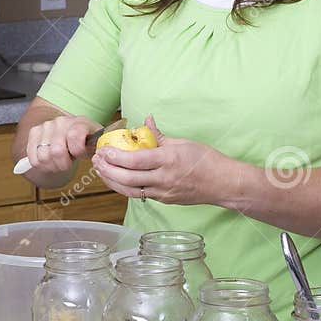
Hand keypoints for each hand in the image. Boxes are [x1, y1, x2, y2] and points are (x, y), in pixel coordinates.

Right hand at [25, 115, 102, 174]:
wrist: (71, 132)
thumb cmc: (85, 142)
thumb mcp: (96, 145)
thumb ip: (99, 149)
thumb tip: (99, 154)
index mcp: (80, 123)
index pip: (74, 136)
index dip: (77, 151)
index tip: (80, 154)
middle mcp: (61, 121)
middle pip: (56, 151)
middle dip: (63, 164)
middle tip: (67, 163)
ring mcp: (46, 126)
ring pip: (43, 157)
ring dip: (52, 165)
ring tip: (58, 161)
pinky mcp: (34, 132)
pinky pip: (33, 158)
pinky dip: (41, 165)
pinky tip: (49, 160)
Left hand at [91, 115, 233, 204]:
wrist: (223, 184)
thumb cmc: (206, 160)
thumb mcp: (183, 142)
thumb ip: (159, 135)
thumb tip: (146, 120)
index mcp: (168, 160)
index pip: (135, 160)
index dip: (115, 156)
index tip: (102, 150)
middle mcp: (164, 178)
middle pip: (128, 179)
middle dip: (108, 170)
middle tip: (96, 160)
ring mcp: (163, 192)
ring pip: (130, 191)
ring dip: (111, 181)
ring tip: (100, 170)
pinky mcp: (164, 200)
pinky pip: (139, 195)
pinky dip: (124, 187)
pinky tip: (116, 179)